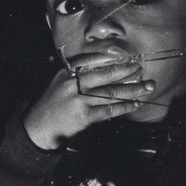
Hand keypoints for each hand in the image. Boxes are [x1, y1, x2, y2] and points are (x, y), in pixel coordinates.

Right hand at [22, 51, 152, 150]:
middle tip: (140, 68)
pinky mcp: (86, 116)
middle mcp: (73, 83)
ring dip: (133, 89)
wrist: (39, 127)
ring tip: (147, 86)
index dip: (111, 59)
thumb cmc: (49, 103)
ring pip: (112, 92)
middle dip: (127, 71)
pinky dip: (125, 106)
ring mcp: (80, 100)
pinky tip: (135, 103)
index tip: (124, 58)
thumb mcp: (55, 79)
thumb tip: (94, 59)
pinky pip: (111, 109)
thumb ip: (70, 67)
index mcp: (66, 71)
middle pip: (106, 75)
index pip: (92, 59)